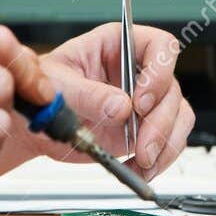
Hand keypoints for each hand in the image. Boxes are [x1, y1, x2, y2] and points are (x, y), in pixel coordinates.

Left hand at [38, 22, 193, 177]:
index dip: (159, 72)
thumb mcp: (57, 85)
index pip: (160, 46)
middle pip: (171, 88)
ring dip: (165, 143)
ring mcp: (144, 102)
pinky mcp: (144, 129)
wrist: (37, 125)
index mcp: (117, 45)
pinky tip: (139, 169)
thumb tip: (120, 107)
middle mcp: (137, 71)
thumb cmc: (43, 91)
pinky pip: (169, 141)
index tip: (140, 101)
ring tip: (142, 162)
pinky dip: (160, 159)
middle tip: (142, 144)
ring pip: (178, 116)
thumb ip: (88, 94)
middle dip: (161, 121)